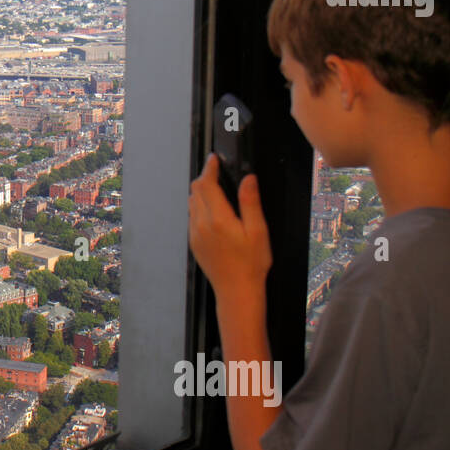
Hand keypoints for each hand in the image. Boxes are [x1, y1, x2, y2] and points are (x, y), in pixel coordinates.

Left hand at [188, 153, 271, 301]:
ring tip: (216, 189)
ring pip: (192, 203)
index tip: (214, 159)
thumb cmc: (251, 264)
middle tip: (217, 172)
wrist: (237, 290)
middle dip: (205, 178)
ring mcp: (195, 234)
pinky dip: (199, 207)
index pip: (207, 184)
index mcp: (218, 219)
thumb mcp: (258, 231)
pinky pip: (192, 217)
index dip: (210, 168)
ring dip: (201, 192)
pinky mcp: (194, 243)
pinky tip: (213, 211)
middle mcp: (202, 225)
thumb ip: (250, 202)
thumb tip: (248, 179)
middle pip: (196, 191)